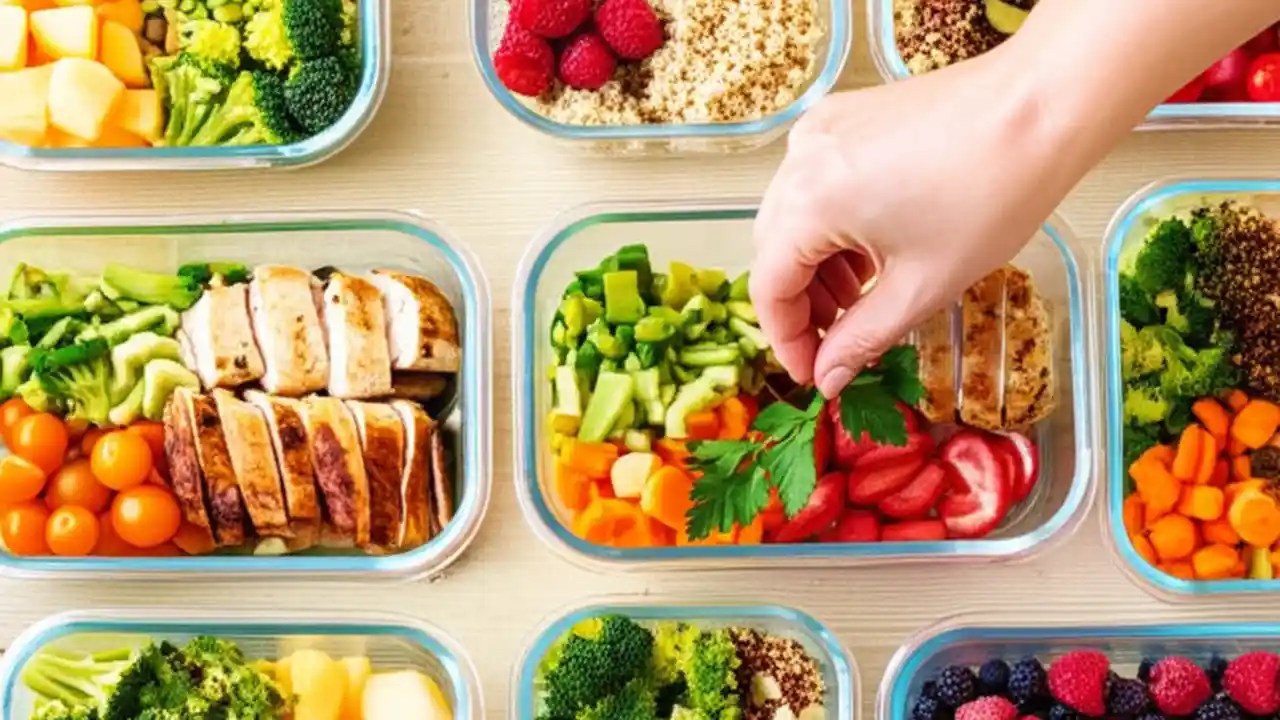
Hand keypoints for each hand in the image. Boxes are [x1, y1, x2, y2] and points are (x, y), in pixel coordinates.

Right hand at [751, 49, 1073, 398]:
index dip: (786, 339)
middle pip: (775, 250)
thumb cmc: (993, 191)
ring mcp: (820, 132)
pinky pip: (816, 184)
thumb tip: (828, 377)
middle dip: (803, 304)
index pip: (769, 287)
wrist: (1041, 107)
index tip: (813, 372)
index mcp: (811, 202)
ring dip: (818, 267)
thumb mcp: (923, 285)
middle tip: (839, 344)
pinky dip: (832, 226)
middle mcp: (800, 159)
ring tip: (863, 298)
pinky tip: (873, 248)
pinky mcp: (844, 118)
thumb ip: (862, 338)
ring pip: (794, 218)